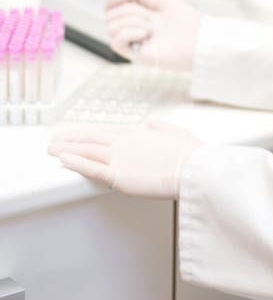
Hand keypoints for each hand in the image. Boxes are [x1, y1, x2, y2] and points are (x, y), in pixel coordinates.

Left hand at [48, 120, 201, 197]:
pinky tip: (63, 160)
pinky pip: (92, 169)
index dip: (88, 132)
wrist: (193, 169)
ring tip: (52, 149)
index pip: (106, 131)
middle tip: (55, 139)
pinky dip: (75, 163)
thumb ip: (160, 126)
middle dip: (71, 139)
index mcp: (138, 132)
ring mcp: (121, 157)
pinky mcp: (120, 175)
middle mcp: (126, 141)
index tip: (76, 133)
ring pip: (87, 151)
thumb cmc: (189, 154)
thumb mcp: (175, 132)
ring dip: (67, 149)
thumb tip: (150, 123)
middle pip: (91, 139)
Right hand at [105, 0, 199, 69]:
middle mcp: (137, 28)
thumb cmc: (187, 20)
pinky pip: (116, 43)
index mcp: (143, 14)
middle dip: (128, 10)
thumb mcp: (162, 0)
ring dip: (130, 21)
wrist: (201, 40)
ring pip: (111, 28)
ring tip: (150, 26)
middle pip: (111, 16)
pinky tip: (144, 33)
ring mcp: (137, 42)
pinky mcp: (138, 55)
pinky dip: (127, 33)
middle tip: (149, 16)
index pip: (115, 6)